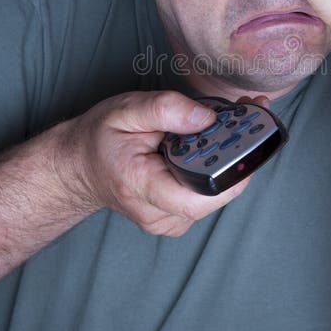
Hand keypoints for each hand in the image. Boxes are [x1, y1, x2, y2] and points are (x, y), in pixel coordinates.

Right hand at [64, 90, 267, 236]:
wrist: (80, 165)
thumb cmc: (100, 137)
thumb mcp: (125, 110)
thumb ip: (166, 110)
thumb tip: (208, 118)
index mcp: (142, 187)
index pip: (199, 197)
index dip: (232, 171)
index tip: (250, 135)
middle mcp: (157, 214)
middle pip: (216, 193)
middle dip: (238, 154)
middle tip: (250, 114)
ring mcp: (169, 220)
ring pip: (216, 194)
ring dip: (231, 159)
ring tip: (234, 122)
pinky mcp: (178, 217)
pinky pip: (209, 195)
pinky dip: (219, 168)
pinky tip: (216, 143)